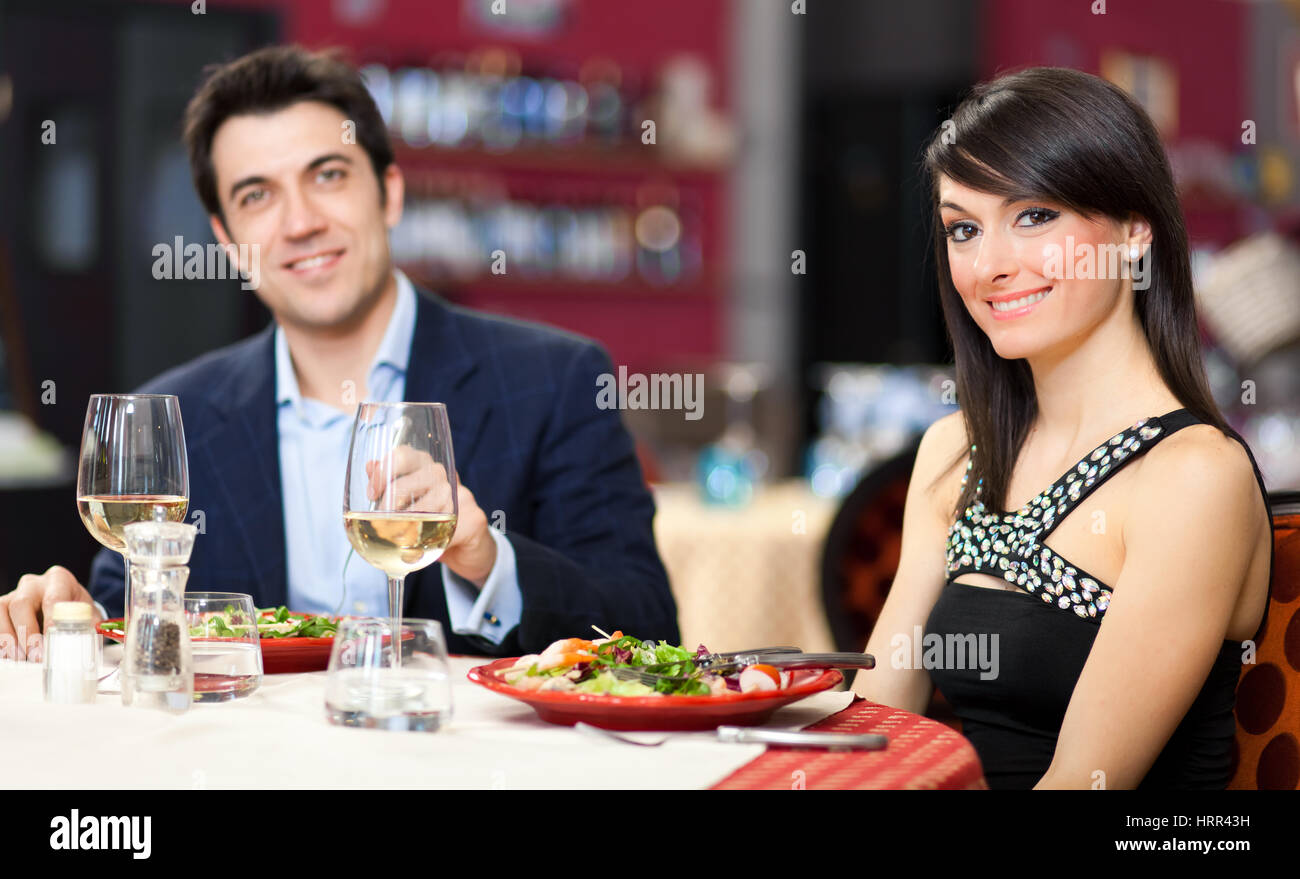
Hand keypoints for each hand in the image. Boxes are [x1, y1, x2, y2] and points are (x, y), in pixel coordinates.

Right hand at [0, 566, 100, 661]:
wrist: (65, 607)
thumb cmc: (77, 610)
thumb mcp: (88, 614)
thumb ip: (88, 626)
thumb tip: (85, 643)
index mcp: (59, 579)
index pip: (53, 598)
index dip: (50, 620)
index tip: (51, 640)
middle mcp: (33, 584)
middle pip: (21, 604)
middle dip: (27, 633)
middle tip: (36, 656)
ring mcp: (14, 594)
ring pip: (2, 610)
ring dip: (9, 637)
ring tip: (20, 658)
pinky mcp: (2, 607)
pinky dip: (1, 640)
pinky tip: (10, 654)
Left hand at [365, 447, 496, 586]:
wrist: (465, 546)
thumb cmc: (430, 519)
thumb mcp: (406, 502)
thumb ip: (387, 484)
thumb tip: (371, 466)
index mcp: (425, 466)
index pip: (404, 455)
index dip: (383, 472)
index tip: (372, 493)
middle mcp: (444, 475)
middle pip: (415, 478)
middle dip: (393, 498)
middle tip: (381, 518)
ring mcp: (461, 495)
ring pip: (431, 504)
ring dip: (409, 522)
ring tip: (396, 535)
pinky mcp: (474, 518)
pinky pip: (447, 529)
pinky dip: (429, 541)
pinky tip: (419, 548)